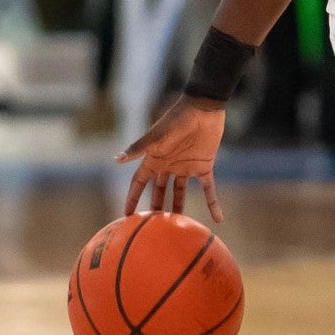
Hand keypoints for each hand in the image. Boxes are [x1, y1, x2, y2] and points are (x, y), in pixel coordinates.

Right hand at [116, 95, 226, 222]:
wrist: (203, 108)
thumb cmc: (177, 119)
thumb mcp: (157, 136)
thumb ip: (138, 148)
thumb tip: (116, 159)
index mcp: (155, 158)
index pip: (140, 182)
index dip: (133, 197)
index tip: (127, 215)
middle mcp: (169, 165)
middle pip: (160, 190)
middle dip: (156, 206)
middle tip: (153, 227)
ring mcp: (187, 166)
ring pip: (180, 192)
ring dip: (179, 207)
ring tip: (176, 226)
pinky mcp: (204, 165)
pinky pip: (208, 189)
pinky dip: (213, 203)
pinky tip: (218, 219)